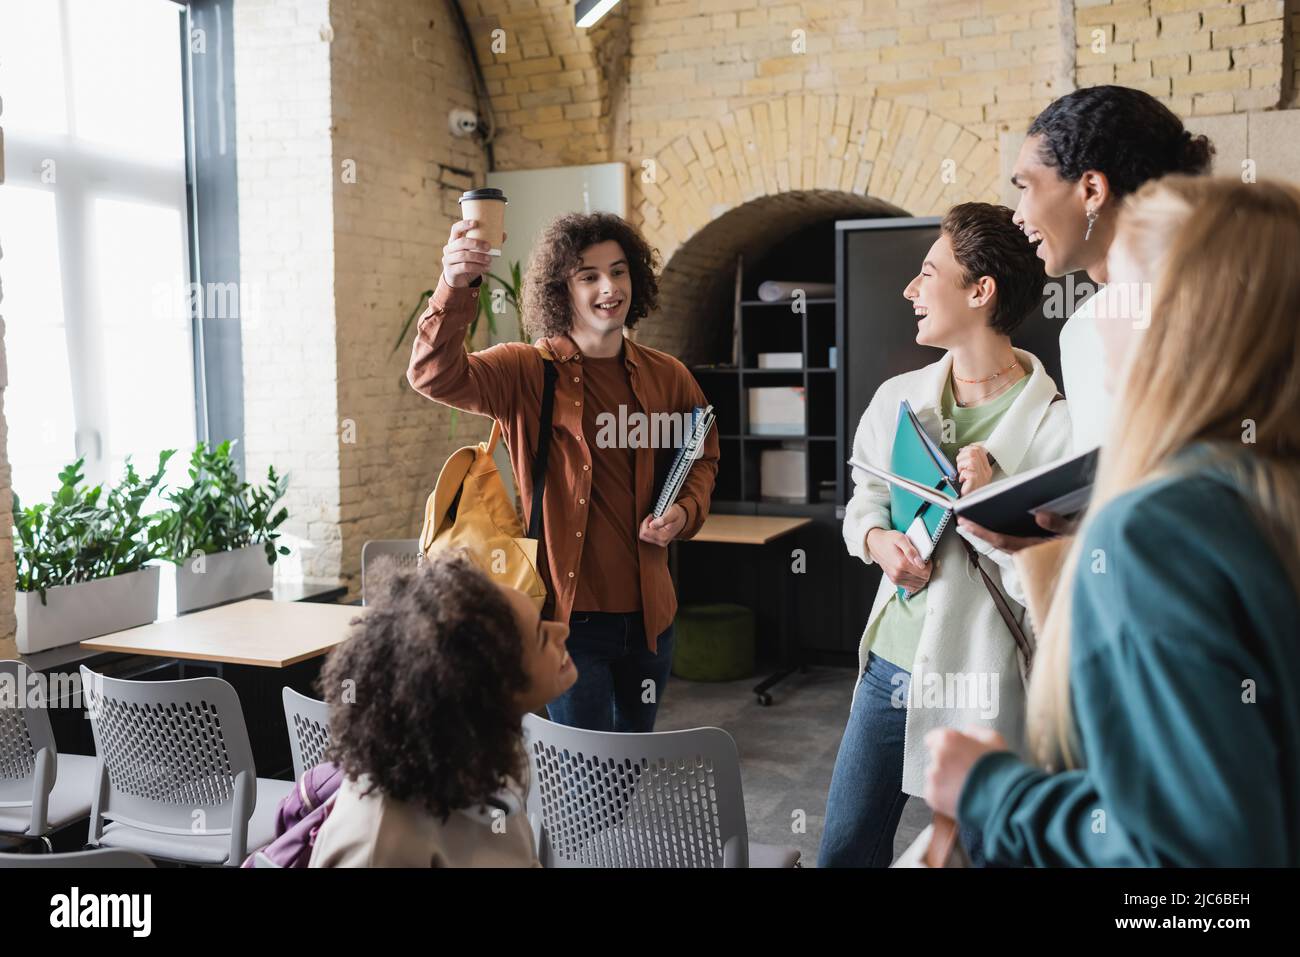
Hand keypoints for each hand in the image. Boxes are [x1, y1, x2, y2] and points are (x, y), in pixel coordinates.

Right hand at [441, 220, 506, 287]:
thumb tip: (503, 234)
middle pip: (461, 242)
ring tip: (489, 260)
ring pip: (463, 256)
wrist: (459, 280)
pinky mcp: (451, 271)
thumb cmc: (468, 262)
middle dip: (476, 243)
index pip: (456, 229)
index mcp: (454, 240)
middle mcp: (449, 248)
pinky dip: (477, 267)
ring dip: (478, 257)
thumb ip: (487, 243)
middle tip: (488, 247)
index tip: (476, 223)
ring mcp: (448, 260)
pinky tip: (486, 268)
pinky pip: (464, 267)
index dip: (464, 225)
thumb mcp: (475, 252)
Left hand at [638, 504, 685, 546]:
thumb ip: (663, 519)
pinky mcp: (658, 541)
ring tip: (654, 520)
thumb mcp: (672, 513)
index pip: (645, 532)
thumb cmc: (677, 515)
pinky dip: (648, 529)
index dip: (647, 521)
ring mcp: (660, 542)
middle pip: (643, 535)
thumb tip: (652, 525)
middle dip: (646, 524)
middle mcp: (662, 541)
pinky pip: (647, 536)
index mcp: (664, 536)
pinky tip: (655, 524)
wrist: (683, 520)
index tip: (652, 516)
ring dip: (647, 526)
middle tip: (653, 517)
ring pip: (644, 536)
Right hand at [866, 528, 931, 595]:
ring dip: (921, 576)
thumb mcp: (901, 538)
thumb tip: (921, 563)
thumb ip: (911, 551)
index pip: (925, 573)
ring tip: (917, 566)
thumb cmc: (888, 540)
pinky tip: (915, 574)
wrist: (875, 544)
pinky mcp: (895, 581)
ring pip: (919, 585)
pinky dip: (916, 582)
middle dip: (926, 571)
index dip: (929, 565)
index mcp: (902, 564)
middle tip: (921, 561)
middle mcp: (898, 574)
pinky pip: (911, 588)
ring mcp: (896, 579)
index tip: (925, 558)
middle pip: (923, 579)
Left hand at [923, 726, 1008, 817]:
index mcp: (947, 739)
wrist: (1003, 799)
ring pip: (935, 777)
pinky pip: (936, 794)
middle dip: (947, 763)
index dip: (946, 746)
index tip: (954, 753)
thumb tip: (966, 733)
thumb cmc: (1000, 766)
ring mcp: (933, 778)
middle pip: (935, 758)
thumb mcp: (994, 739)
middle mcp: (937, 757)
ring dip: (946, 780)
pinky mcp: (933, 796)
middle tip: (965, 772)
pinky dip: (945, 797)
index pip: (932, 738)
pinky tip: (962, 797)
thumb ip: (975, 731)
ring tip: (966, 787)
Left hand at [955, 444, 992, 494]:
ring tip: (961, 472)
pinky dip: (961, 474)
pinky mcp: (975, 481)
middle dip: (962, 456)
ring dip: (961, 464)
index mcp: (986, 468)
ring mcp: (981, 476)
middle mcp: (985, 471)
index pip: (979, 449)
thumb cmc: (970, 490)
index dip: (968, 448)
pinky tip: (962, 479)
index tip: (963, 453)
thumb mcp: (972, 473)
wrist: (971, 504)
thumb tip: (963, 450)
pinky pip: (966, 471)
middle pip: (974, 451)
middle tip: (960, 466)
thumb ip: (970, 462)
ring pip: (971, 459)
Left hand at [957, 510, 1076, 552]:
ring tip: (973, 522)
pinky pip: (1014, 544)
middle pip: (998, 543)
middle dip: (980, 532)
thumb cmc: (1088, 549)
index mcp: (1036, 548)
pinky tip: (995, 527)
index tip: (964, 523)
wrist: (1098, 567)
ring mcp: (1032, 555)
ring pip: (1004, 545)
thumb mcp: (1077, 533)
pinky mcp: (1036, 554)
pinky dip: (1001, 536)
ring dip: (989, 534)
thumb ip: (1058, 524)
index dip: (982, 532)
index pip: (1002, 541)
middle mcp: (1030, 554)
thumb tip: (1039, 514)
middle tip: (962, 520)